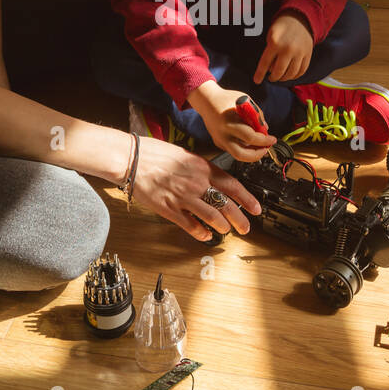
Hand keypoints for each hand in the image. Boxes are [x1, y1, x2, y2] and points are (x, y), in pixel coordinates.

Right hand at [130, 138, 258, 240]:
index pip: (233, 186)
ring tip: (225, 230)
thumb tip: (213, 179)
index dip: (247, 199)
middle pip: (226, 205)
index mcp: (203, 168)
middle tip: (245, 227)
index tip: (256, 209)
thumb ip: (201, 169)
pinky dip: (200, 233)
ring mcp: (184, 197)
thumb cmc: (155, 153)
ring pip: (212, 217)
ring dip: (222, 226)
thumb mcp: (186, 155)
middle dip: (240, 219)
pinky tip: (204, 235)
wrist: (132, 159)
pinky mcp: (169, 209)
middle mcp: (197, 183)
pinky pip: (190, 225)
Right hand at [188, 80, 275, 161]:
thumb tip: (265, 130)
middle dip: (257, 154)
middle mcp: (223, 134)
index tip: (272, 140)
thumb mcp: (245, 101)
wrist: (207, 101)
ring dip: (251, 153)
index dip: (264, 141)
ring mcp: (219, 140)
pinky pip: (233, 149)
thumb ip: (257, 115)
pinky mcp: (218, 142)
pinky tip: (248, 141)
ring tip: (259, 146)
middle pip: (242, 154)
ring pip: (237, 155)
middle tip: (265, 149)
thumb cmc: (226, 99)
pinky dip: (244, 148)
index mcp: (229, 122)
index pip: (250, 137)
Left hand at [253, 12, 313, 83]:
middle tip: (270, 78)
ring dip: (284, 78)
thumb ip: (269, 51)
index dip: (260, 74)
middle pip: (279, 71)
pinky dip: (295, 76)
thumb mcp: (270, 35)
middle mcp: (288, 49)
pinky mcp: (308, 54)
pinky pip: (301, 71)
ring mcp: (299, 52)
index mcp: (275, 43)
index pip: (265, 63)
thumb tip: (270, 69)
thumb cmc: (282, 27)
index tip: (257, 81)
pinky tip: (290, 75)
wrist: (300, 18)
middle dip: (273, 78)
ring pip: (291, 74)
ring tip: (280, 77)